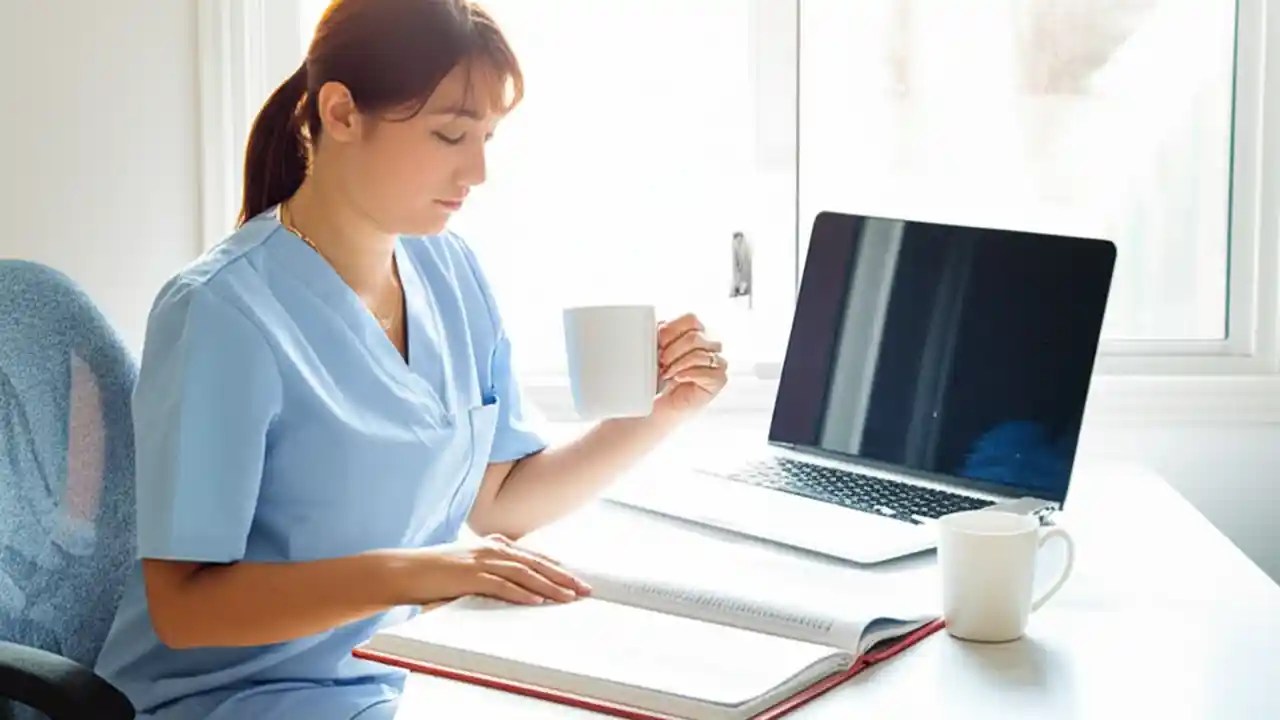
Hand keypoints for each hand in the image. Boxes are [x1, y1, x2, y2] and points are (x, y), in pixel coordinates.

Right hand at [398, 534, 592, 606]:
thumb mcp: (467, 564)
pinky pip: (501, 585)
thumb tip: (510, 580)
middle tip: (585, 589)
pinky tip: (537, 601)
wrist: (403, 570)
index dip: (556, 567)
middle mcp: (491, 549)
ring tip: (569, 597)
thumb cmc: (434, 571)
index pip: (532, 556)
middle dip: (563, 576)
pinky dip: (521, 593)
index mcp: (493, 545)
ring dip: (549, 586)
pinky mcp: (469, 576)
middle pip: (535, 563)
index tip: (575, 577)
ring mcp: (480, 561)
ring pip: (524, 573)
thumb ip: (489, 567)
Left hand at [654, 313, 727, 415]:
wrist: (660, 402)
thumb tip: (660, 325)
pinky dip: (687, 374)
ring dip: (678, 364)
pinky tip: (677, 379)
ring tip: (666, 372)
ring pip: (699, 354)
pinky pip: (706, 372)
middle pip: (695, 337)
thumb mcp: (657, 347)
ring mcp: (718, 361)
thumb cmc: (659, 374)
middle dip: (672, 350)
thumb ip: (662, 332)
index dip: (672, 330)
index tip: (658, 344)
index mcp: (698, 330)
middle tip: (661, 362)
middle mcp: (711, 343)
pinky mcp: (719, 379)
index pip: (691, 319)